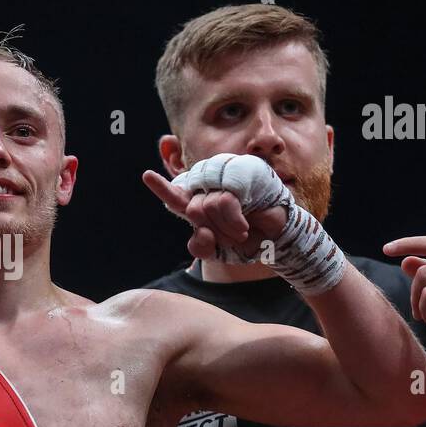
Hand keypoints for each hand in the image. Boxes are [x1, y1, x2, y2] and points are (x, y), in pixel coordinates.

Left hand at [143, 167, 286, 260]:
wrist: (277, 241)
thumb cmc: (246, 242)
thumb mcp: (217, 251)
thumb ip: (201, 245)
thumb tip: (202, 231)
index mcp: (200, 203)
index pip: (177, 197)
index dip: (162, 188)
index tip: (148, 176)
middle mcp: (210, 187)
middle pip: (192, 210)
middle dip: (213, 231)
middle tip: (232, 236)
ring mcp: (227, 178)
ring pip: (207, 206)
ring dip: (226, 228)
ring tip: (241, 230)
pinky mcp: (244, 175)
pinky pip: (225, 201)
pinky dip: (233, 220)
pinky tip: (244, 225)